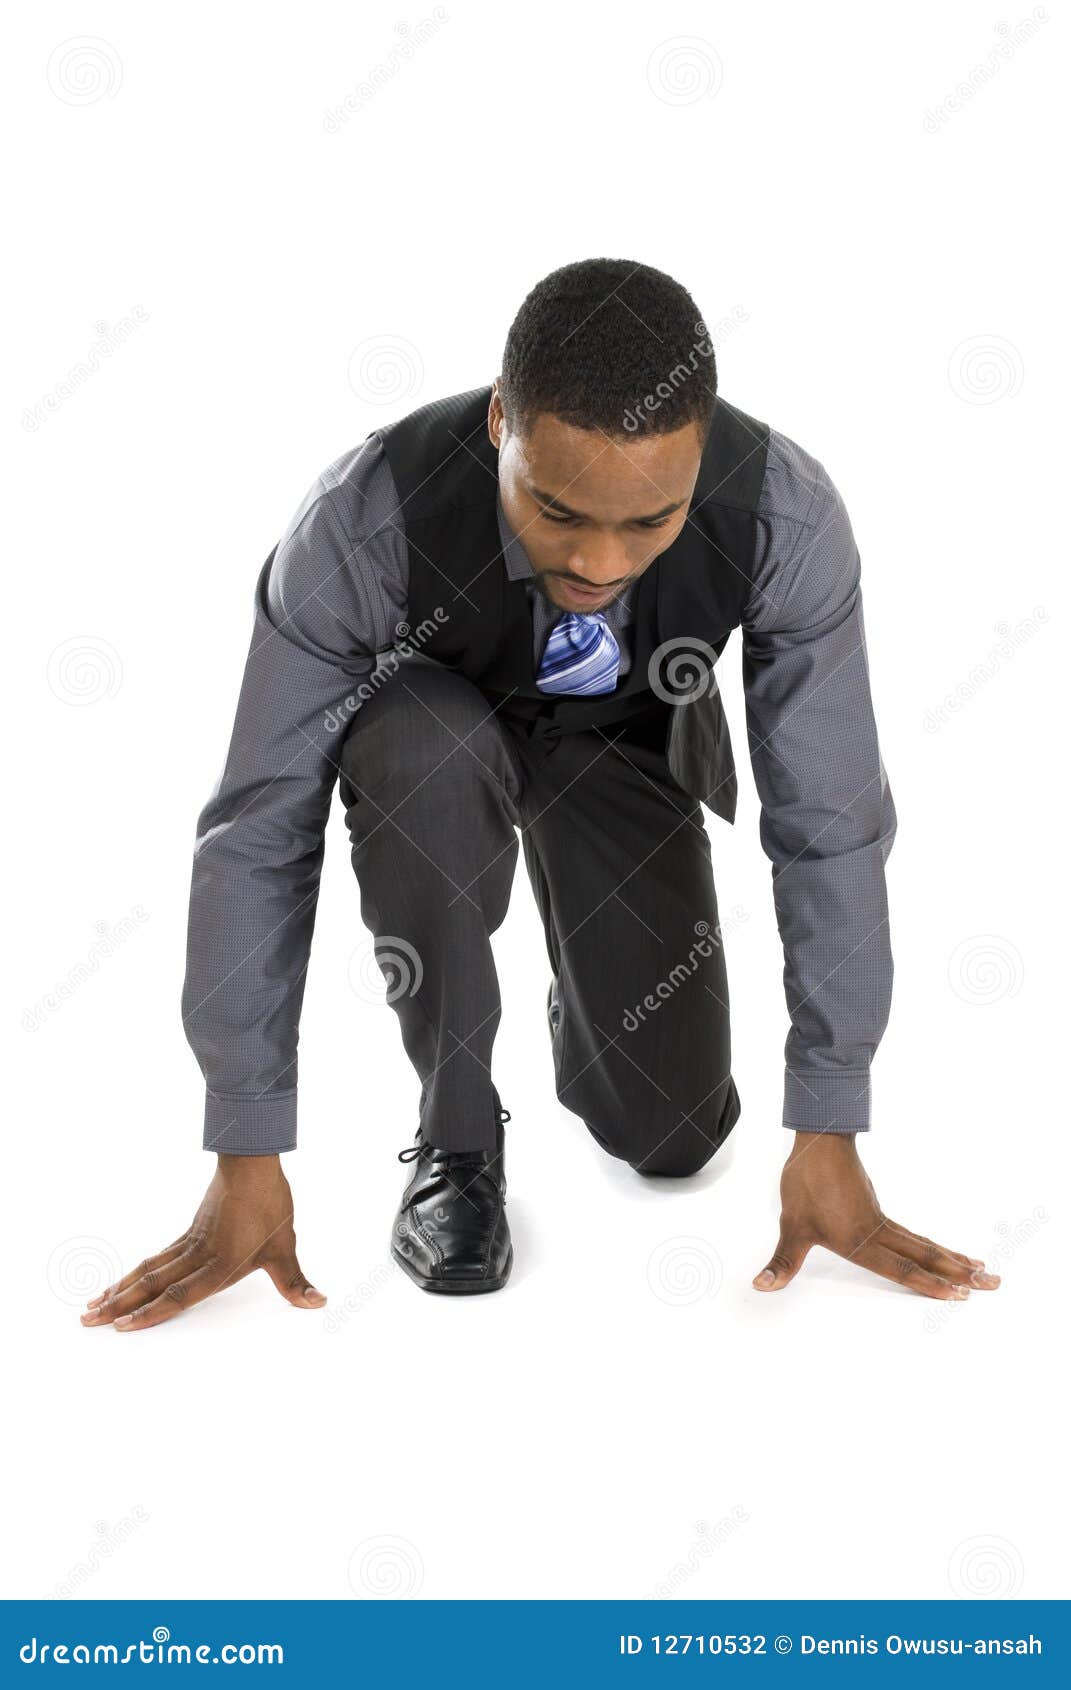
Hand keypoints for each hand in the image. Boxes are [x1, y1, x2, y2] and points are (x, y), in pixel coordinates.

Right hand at [80, 1155, 325, 1331]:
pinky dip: (137, 1272)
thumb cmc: (269, 1205)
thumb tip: (318, 1303)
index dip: (150, 1313)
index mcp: (221, 1265)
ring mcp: (191, 1244)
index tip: (122, 1327)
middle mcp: (199, 1256)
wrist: (252, 1164)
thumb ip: (295, 1282)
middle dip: (119, 1307)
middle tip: (87, 1321)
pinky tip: (122, 1282)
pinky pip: (158, 1257)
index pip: (179, 1295)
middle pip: (152, 1285)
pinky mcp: (190, 1233)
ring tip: (92, 1306)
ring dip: (120, 1290)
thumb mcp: (285, 1249)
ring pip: (149, 1271)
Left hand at [753, 1132, 1000, 1299]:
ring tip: (981, 1269)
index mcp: (859, 1240)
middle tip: (993, 1283)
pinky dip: (933, 1247)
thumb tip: (762, 1286)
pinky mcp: (877, 1210)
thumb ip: (783, 1261)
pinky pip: (912, 1235)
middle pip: (925, 1255)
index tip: (960, 1294)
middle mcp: (877, 1232)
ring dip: (952, 1258)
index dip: (929, 1283)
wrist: (819, 1140)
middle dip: (959, 1273)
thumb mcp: (791, 1226)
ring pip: (922, 1244)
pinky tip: (943, 1253)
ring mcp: (880, 1220)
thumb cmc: (806, 1181)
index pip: (900, 1268)